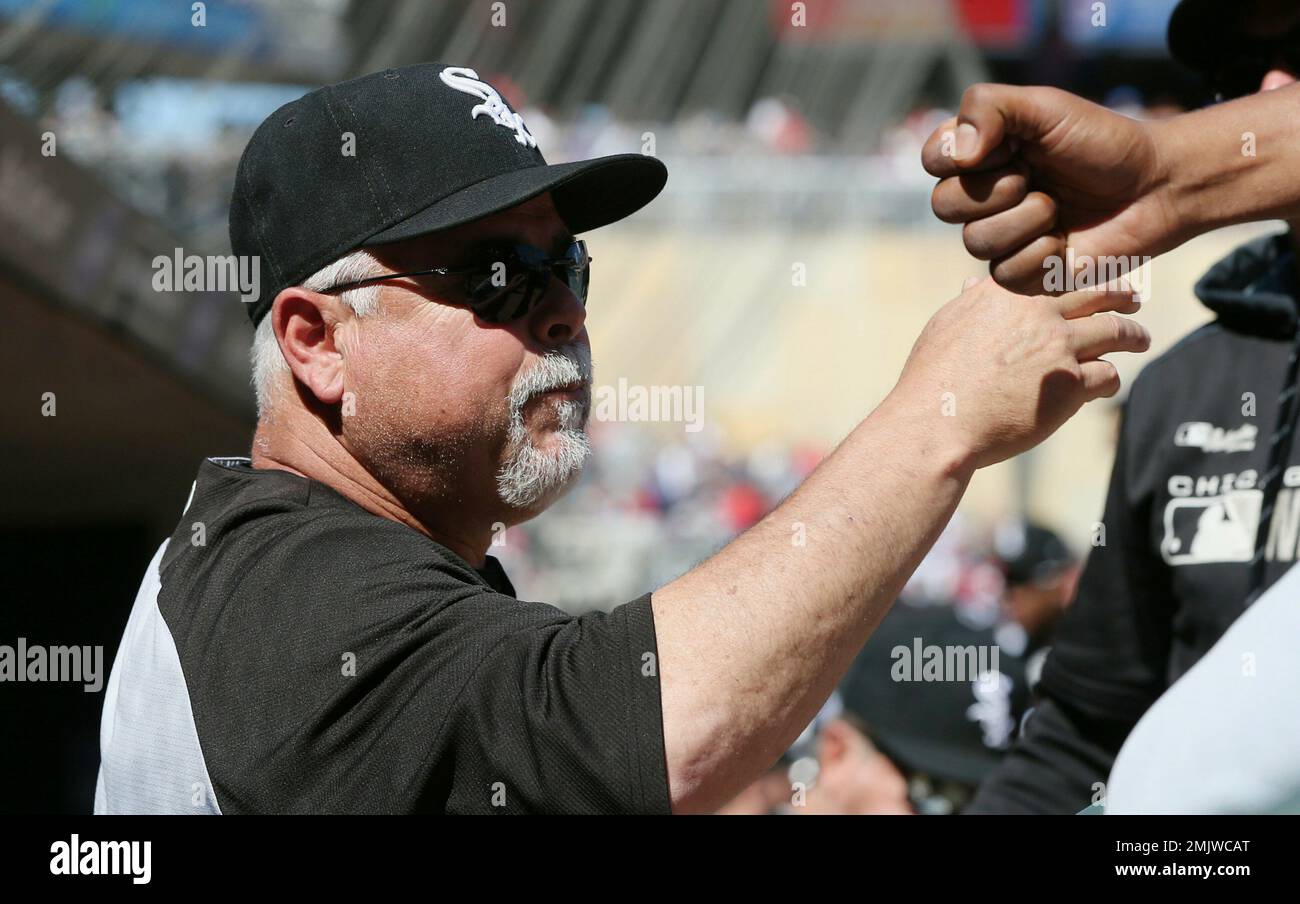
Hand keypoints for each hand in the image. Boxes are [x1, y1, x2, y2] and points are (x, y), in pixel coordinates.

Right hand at [888, 277, 1147, 470]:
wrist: (938, 422)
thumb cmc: (932, 378)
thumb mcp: (945, 325)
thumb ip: (969, 302)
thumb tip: (973, 283)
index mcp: (1009, 292)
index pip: (1061, 273)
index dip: (1084, 275)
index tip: (1093, 279)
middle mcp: (1039, 313)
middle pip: (1100, 294)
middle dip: (1123, 296)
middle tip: (1134, 301)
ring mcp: (1060, 348)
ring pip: (1116, 331)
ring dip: (1133, 335)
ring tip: (1140, 340)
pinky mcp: (1072, 385)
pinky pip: (1108, 375)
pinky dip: (1110, 380)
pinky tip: (1105, 386)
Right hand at [921, 85, 1182, 293]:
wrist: (1155, 188)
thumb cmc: (1102, 142)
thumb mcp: (1045, 107)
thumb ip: (990, 109)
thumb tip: (957, 154)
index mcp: (981, 153)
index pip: (934, 159)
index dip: (957, 158)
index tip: (1003, 146)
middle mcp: (983, 195)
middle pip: (944, 205)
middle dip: (996, 191)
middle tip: (1035, 178)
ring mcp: (1001, 235)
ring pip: (975, 241)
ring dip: (1026, 221)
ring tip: (1057, 208)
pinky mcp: (1022, 272)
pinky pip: (1004, 273)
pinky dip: (1040, 254)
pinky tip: (1064, 241)